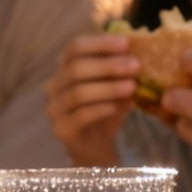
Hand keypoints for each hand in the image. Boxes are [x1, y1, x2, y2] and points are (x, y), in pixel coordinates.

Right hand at [44, 33, 136, 165]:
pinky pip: (81, 115)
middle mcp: (54, 86)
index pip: (75, 48)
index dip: (100, 44)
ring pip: (78, 92)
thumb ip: (122, 73)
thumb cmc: (107, 111)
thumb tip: (136, 55)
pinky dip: (102, 108)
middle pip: (76, 68)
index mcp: (65, 69)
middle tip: (135, 65)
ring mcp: (54, 108)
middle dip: (108, 66)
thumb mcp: (117, 87)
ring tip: (132, 87)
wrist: (97, 147)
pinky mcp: (61, 129)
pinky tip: (119, 106)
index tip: (126, 43)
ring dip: (108, 88)